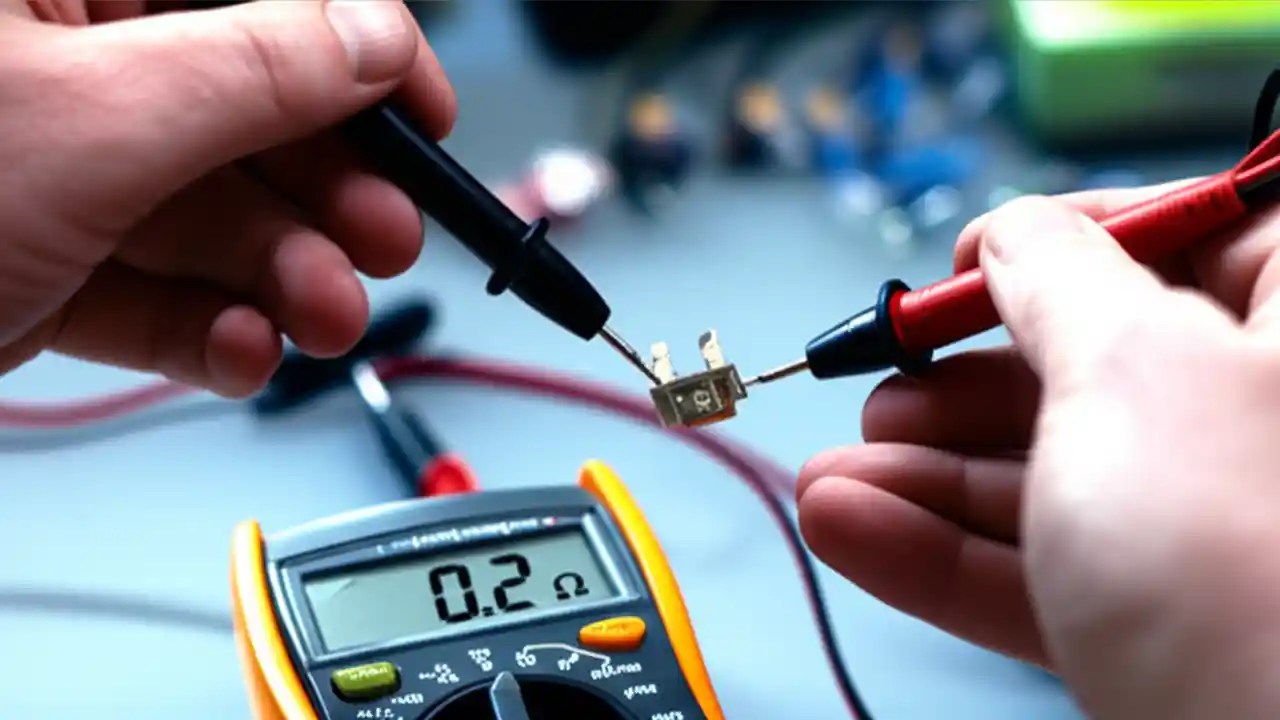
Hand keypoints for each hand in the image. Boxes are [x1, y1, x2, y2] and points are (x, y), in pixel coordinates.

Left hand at [0, 0, 454, 395]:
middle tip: (386, 238)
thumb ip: (252, 73)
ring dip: (284, 280)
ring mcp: (48, 175)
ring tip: (324, 316)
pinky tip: (239, 347)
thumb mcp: (91, 119)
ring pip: (207, 220)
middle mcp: (60, 73)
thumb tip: (373, 40)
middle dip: (327, 198)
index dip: (353, 51)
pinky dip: (209, 331)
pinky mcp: (39, 270)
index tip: (424, 114)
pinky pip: (155, 295)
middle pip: (242, 120)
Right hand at [797, 186, 1279, 717]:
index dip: (1064, 237)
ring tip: (834, 476)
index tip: (971, 259)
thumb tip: (1013, 236)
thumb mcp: (1134, 369)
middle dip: (959, 382)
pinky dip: (939, 551)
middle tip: (888, 386)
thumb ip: (1059, 280)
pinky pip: (1041, 567)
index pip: (1189, 230)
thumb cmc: (1252, 569)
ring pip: (1050, 478)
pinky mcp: (1160, 622)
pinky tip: (854, 529)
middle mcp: (1264, 422)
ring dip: (921, 477)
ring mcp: (1214, 532)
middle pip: (1093, 367)